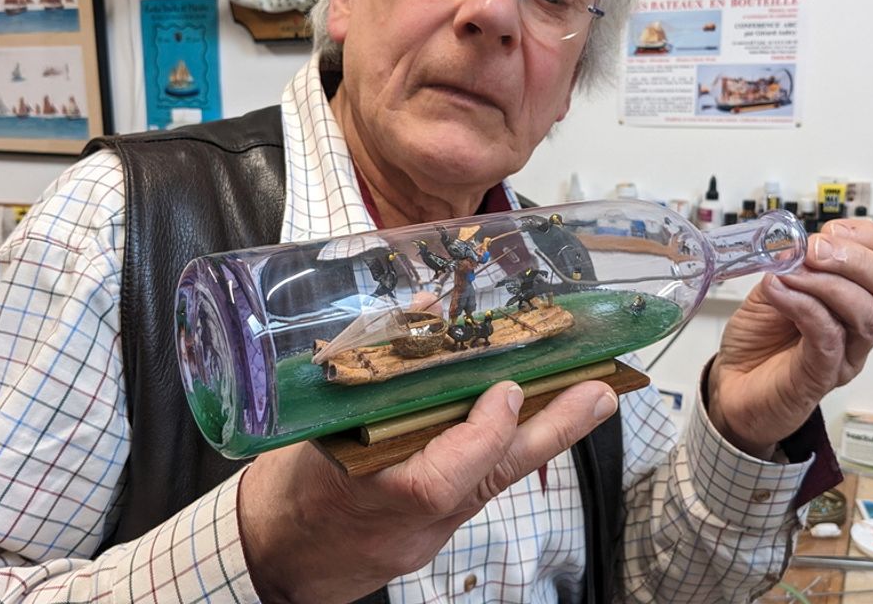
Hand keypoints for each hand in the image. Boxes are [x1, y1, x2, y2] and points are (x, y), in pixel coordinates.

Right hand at [238, 378, 619, 602]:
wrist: (272, 559)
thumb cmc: (285, 491)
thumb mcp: (315, 426)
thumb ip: (371, 368)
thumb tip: (427, 313)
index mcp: (369, 492)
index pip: (444, 473)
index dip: (484, 432)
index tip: (510, 389)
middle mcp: (411, 522)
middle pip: (494, 477)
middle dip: (554, 432)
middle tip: (600, 394)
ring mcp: (427, 537)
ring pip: (496, 485)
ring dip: (545, 439)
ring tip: (592, 400)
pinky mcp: (434, 540)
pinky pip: (478, 492)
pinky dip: (506, 455)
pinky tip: (535, 426)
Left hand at [708, 218, 872, 457]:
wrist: (731, 385)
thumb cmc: (756, 340)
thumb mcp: (772, 286)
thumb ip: (789, 264)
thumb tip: (797, 241)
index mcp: (853, 296)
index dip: (867, 238)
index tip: (829, 230)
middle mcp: (858, 327)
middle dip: (853, 258)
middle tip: (812, 250)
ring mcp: (846, 354)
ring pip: (867, 314)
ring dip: (827, 282)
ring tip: (788, 272)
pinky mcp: (822, 376)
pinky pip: (829, 338)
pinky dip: (804, 307)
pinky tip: (779, 292)